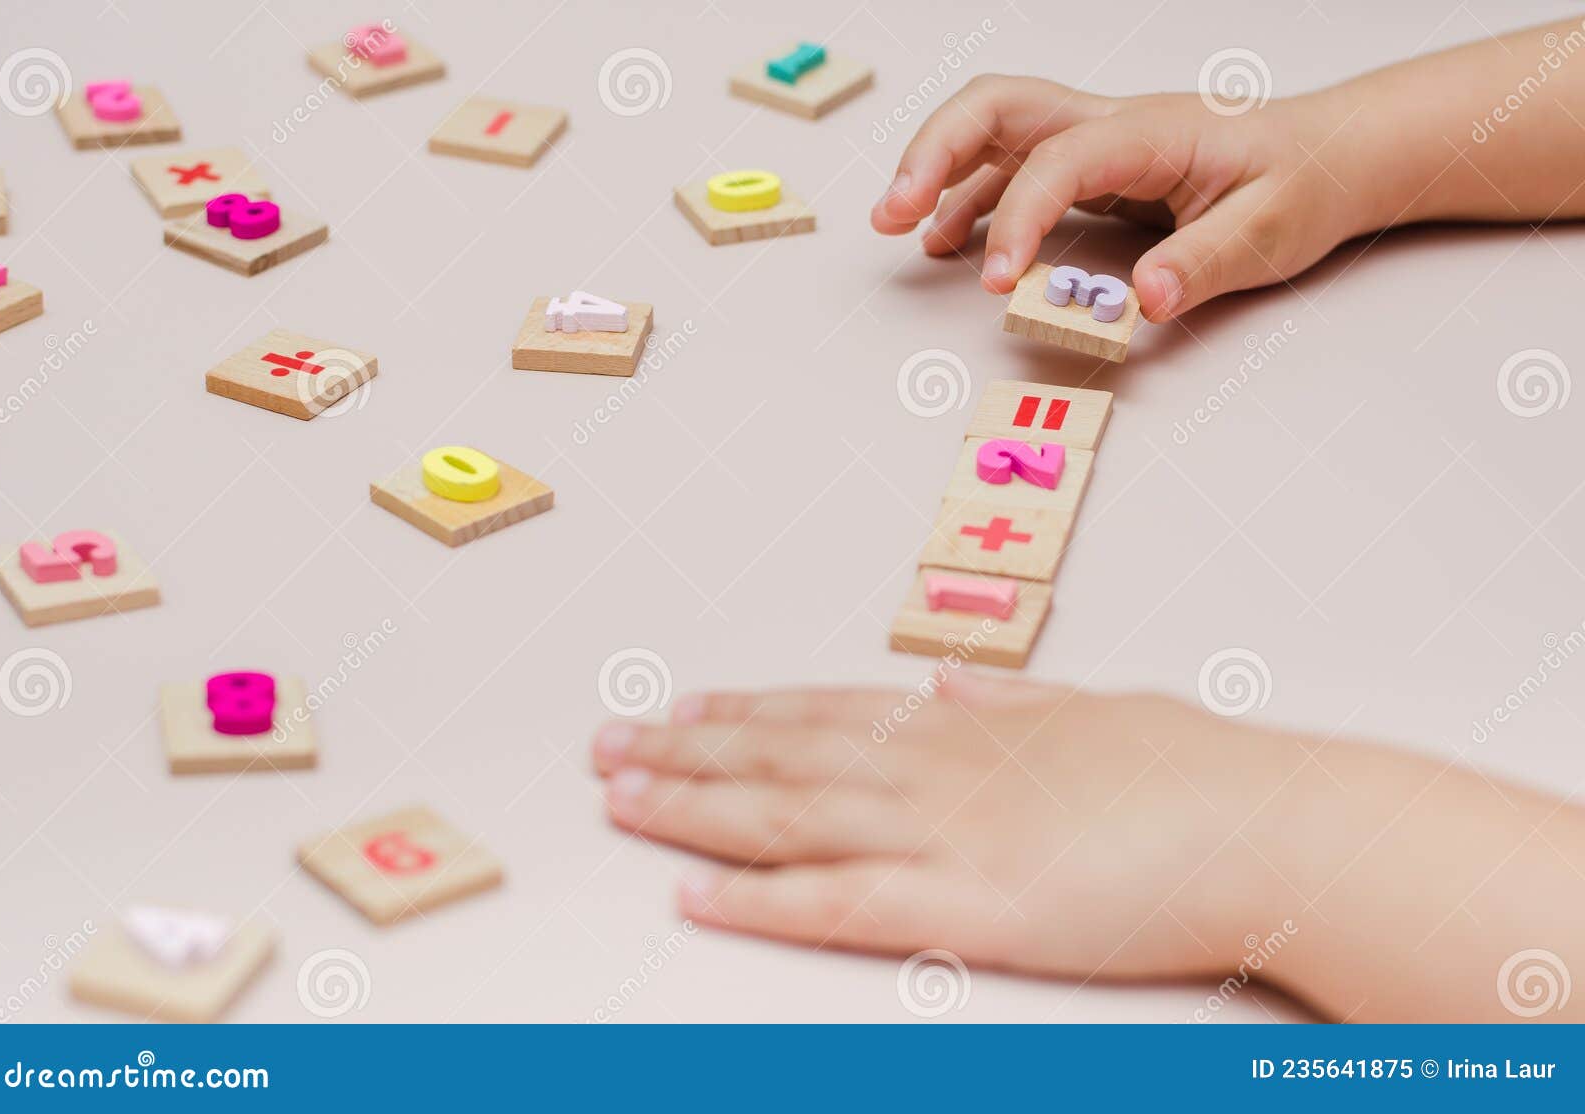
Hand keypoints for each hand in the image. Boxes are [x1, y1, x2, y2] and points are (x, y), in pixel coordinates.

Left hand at [591, 671, 1298, 983]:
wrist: (1267, 823)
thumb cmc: (1193, 770)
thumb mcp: (1094, 708)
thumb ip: (1012, 699)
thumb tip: (951, 681)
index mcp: (963, 725)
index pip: (823, 711)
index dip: (742, 711)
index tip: (681, 706)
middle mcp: (933, 769)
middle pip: (781, 758)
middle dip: (685, 752)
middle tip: (608, 746)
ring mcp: (943, 834)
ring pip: (786, 818)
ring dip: (694, 808)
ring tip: (621, 799)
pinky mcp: (967, 906)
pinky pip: (838, 903)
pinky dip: (759, 899)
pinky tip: (696, 895)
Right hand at [869, 76, 1363, 320]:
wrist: (1331, 154)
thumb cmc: (1304, 181)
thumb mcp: (1272, 229)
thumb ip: (1205, 262)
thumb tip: (1145, 301)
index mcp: (1153, 132)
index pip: (1059, 160)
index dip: (1018, 219)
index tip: (999, 284)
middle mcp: (1112, 124)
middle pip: (999, 106)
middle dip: (934, 153)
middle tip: (893, 212)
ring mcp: (1097, 142)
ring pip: (994, 129)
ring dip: (936, 169)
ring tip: (894, 225)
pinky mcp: (1092, 170)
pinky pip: (1013, 168)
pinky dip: (969, 198)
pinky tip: (944, 239)